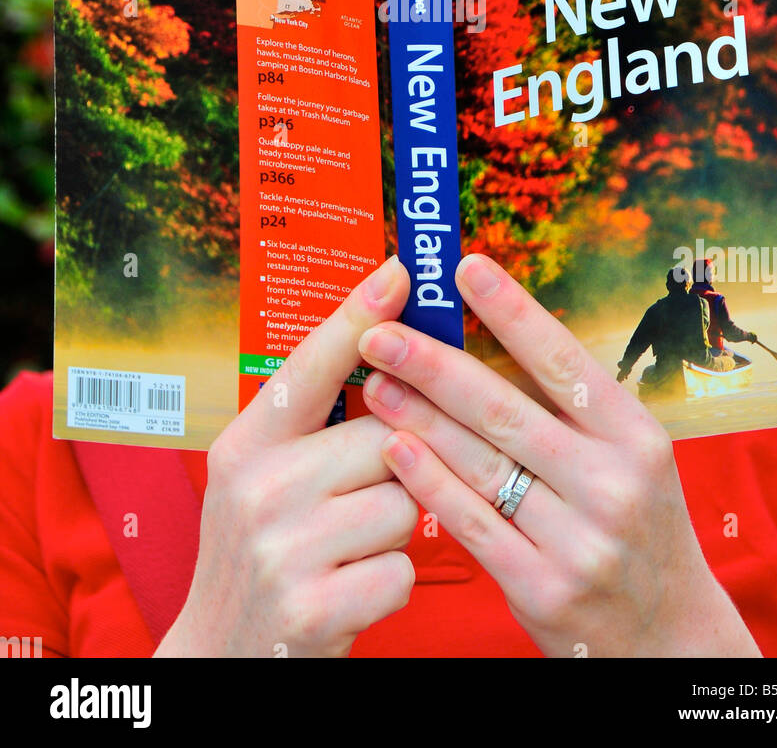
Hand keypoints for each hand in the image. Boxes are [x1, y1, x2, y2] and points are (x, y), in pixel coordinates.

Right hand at [154, 256, 417, 658]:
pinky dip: (391, 584)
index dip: (358, 315)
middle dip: (396, 469)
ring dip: (395, 530)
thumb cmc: (262, 552)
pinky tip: (352, 592)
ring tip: (350, 550)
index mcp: (246, 446)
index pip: (309, 366)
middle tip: (357, 500)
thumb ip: (310, 424)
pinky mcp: (314, 609)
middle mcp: (258, 488)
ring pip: (405, 503)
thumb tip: (381, 347)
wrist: (221, 657)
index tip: (399, 270)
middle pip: (387, 438)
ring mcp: (283, 550)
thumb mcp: (261, 477)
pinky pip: (403, 569)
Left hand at [359, 253, 761, 659]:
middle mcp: (612, 482)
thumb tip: (496, 330)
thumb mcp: (633, 459)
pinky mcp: (544, 588)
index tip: (463, 267)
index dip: (511, 309)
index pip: (563, 360)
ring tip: (375, 381)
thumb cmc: (637, 528)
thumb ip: (573, 410)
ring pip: (481, 463)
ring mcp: (580, 540)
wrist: (668, 637)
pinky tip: (396, 448)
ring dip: (417, 417)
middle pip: (505, 408)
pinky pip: (473, 523)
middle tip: (380, 331)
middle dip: (434, 364)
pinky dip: (430, 482)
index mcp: (637, 436)